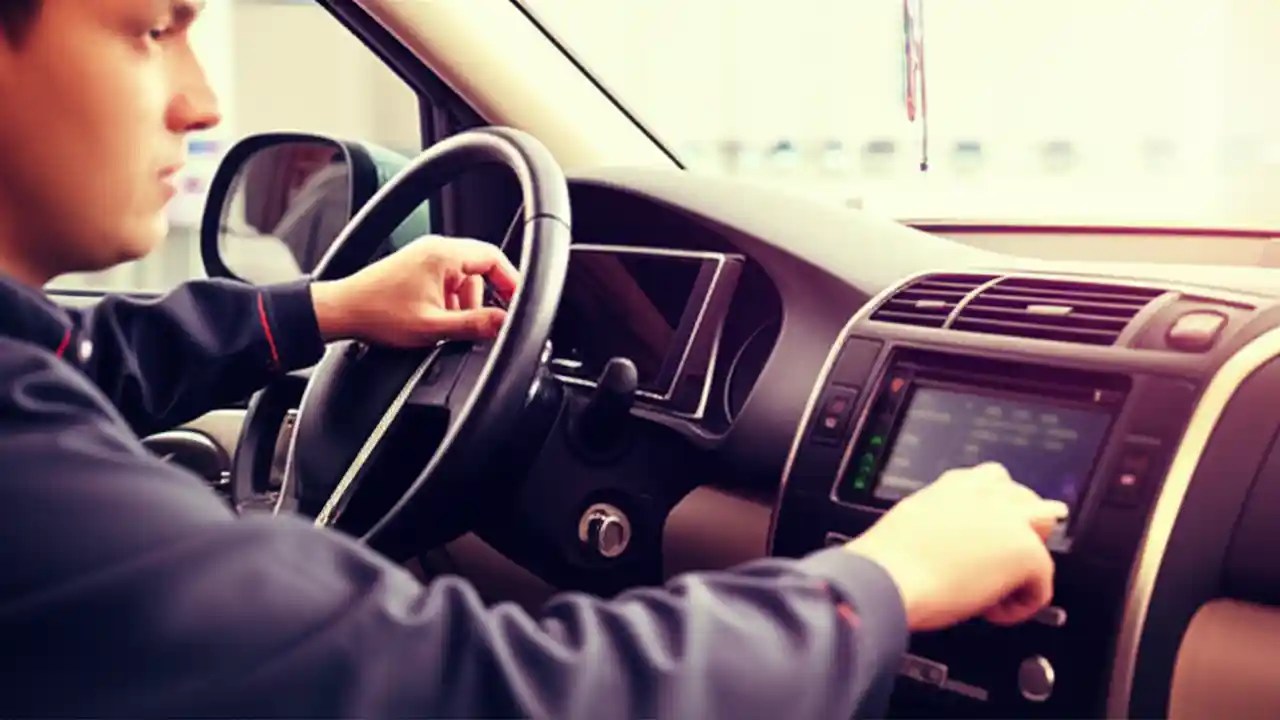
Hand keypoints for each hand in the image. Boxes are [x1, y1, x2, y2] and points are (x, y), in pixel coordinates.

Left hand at [310, 236, 518, 346]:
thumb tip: (504, 324)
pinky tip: (436, 322)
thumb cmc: (378, 314)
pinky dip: (449, 301)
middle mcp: (435, 250)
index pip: (494, 258)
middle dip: (485, 299)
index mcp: (444, 255)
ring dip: (464, 303)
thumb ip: (474, 325)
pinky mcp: (415, 269)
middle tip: (483, 324)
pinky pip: (446, 282)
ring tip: (448, 327)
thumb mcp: (433, 326)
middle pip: (481, 270)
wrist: (341, 312)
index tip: (518, 303)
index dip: (512, 282)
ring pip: (463, 279)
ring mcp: (424, 258)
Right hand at [844, 462, 1065, 631]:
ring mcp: (1010, 520)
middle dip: (1018, 527)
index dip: (992, 510)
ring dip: (1028, 553)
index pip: (992, 479)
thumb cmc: (887, 563)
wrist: (887, 578)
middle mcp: (985, 494)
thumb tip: (946, 546)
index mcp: (953, 485)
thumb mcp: (911, 524)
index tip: (982, 534)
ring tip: (1005, 584)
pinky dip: (1023, 605)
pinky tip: (994, 613)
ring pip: (1046, 525)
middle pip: (1026, 497)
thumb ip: (939, 523)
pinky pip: (1043, 584)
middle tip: (995, 563)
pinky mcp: (1027, 552)